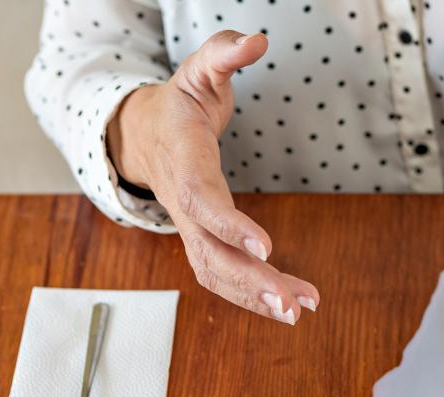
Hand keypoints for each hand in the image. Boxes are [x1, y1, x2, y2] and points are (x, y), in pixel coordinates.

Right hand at [107, 30, 318, 323]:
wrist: (143, 135)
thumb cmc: (179, 103)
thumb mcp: (198, 70)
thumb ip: (224, 54)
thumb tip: (257, 39)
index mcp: (181, 161)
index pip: (201, 200)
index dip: (229, 225)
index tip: (265, 248)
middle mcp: (182, 204)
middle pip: (210, 252)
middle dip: (249, 280)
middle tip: (291, 304)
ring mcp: (189, 228)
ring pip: (216, 273)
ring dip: (256, 297)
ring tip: (300, 310)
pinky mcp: (201, 242)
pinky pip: (223, 277)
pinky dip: (254, 295)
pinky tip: (291, 305)